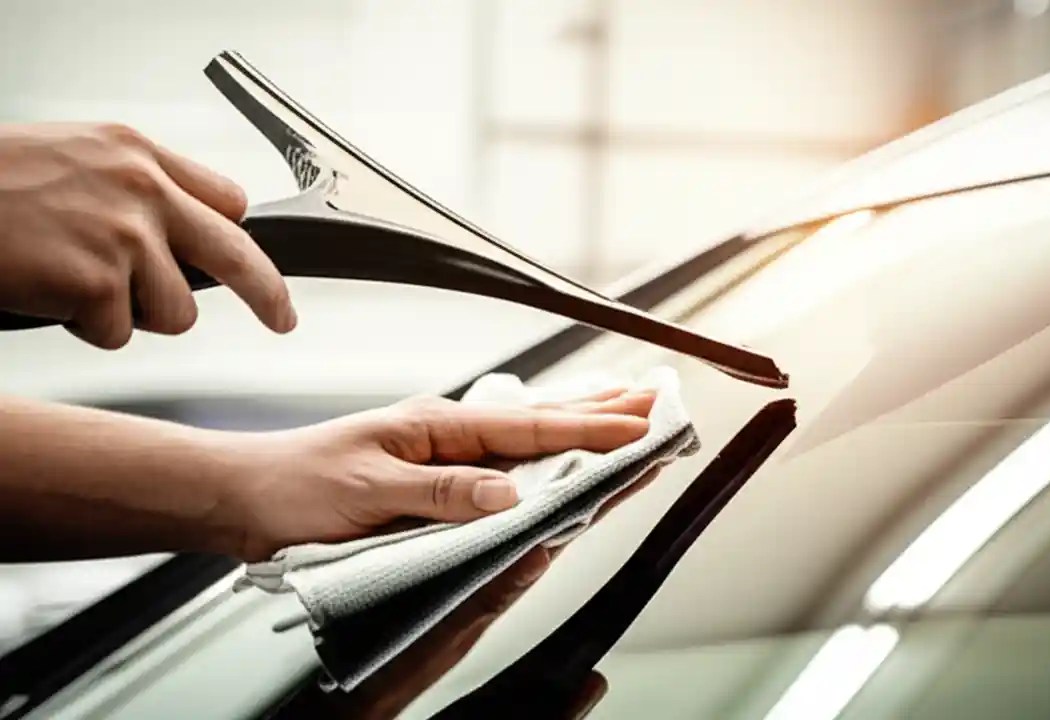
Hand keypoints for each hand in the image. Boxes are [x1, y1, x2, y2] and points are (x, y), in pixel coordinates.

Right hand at [0, 122, 294, 347]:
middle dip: (268, 294)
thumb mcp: (69, 158)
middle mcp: (142, 190)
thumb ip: (129, 186)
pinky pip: (120, 332)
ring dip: (132, 314)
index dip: (233, 237)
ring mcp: (124, 237)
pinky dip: (85, 327)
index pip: (225, 200)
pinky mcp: (98, 282)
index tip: (252, 263)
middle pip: (238, 253)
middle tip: (283, 319)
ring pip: (176, 311)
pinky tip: (49, 295)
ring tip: (76, 286)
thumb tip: (177, 228)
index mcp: (136, 154)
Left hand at [221, 388, 655, 560]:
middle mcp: (446, 434)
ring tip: (626, 412)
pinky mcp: (432, 477)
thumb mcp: (368, 491)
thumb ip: (440, 494)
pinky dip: (542, 453)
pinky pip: (502, 463)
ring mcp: (441, 453)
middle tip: (656, 400)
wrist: (246, 496)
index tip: (641, 424)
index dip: (589, 429)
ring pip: (526, 438)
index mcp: (436, 427)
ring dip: (578, 425)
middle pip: (539, 421)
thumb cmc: (298, 489)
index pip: (529, 430)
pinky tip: (559, 453)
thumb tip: (509, 495)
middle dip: (600, 411)